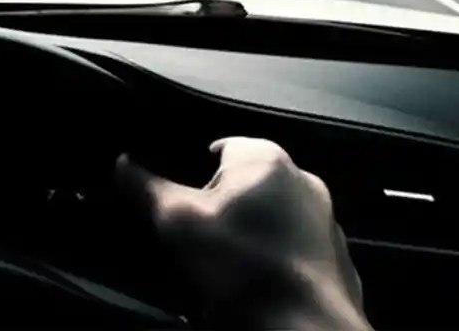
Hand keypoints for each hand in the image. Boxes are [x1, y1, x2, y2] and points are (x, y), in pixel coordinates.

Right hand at [115, 138, 370, 330]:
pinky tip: (257, 282)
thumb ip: (146, 187)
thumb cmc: (236, 262)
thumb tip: (121, 162)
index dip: (192, 172)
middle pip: (248, 184)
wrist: (300, 325)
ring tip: (226, 264)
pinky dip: (276, 259)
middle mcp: (304, 180)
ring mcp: (326, 221)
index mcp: (265, 159)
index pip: (221, 147)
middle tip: (198, 236)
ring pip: (275, 217)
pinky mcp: (337, 260)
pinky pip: (295, 250)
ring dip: (253, 232)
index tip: (180, 203)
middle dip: (224, 205)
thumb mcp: (176, 221)